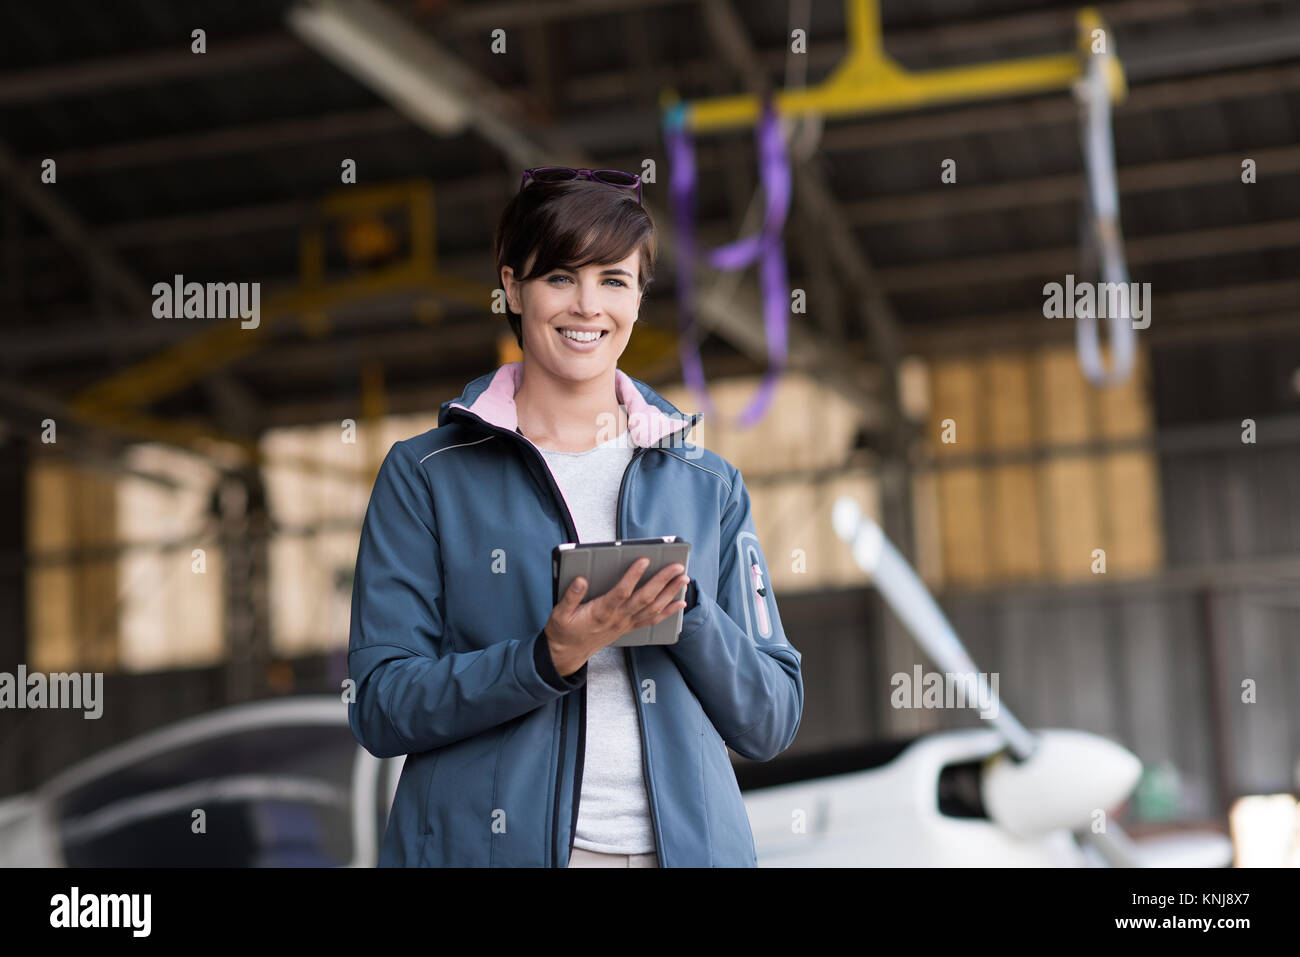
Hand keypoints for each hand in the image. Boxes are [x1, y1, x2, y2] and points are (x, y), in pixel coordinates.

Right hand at [544, 558, 689, 676]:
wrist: (568, 654)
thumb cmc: (565, 631)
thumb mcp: (560, 613)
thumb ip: (571, 596)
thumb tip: (581, 580)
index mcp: (601, 611)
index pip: (621, 592)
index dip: (633, 576)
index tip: (645, 560)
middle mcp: (617, 618)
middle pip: (645, 598)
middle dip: (663, 581)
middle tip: (677, 567)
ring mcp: (626, 623)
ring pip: (653, 608)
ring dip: (670, 593)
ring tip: (683, 579)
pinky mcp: (629, 627)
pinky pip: (652, 620)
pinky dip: (668, 611)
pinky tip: (680, 602)